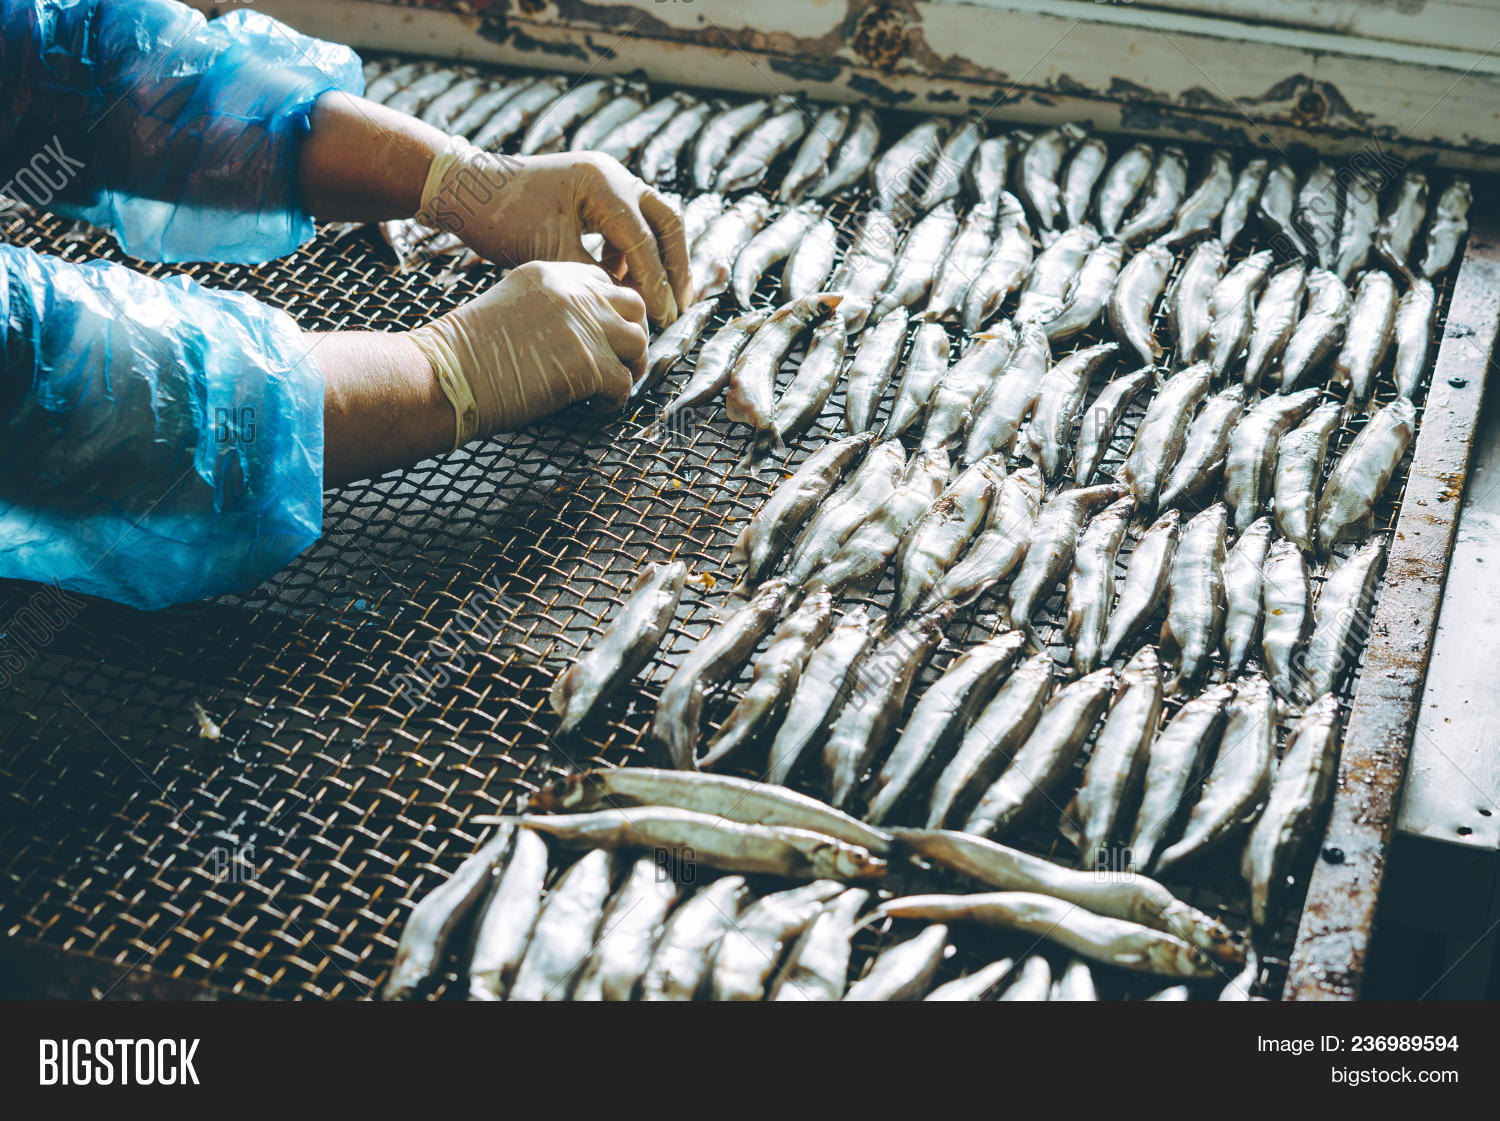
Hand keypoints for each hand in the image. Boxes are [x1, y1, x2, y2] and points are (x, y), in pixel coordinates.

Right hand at [405, 260, 647, 446]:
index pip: (604, 282)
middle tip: (623, 359)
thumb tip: (576, 334)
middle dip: (633, 332)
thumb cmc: (465, 352)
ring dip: (630, 367)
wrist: (447, 375)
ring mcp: (584, 327)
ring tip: (614, 384)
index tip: (609, 333)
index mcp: (551, 274)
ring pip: (638, 343)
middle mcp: (573, 293)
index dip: (612, 310)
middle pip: (633, 305)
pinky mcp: (589, 365)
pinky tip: (597, 407)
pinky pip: (624, 384)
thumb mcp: (508, 305)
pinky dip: (616, 401)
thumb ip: (547, 308)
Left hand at [416, 139, 690, 323]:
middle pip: (666, 221)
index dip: (657, 283)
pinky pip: (628, 223)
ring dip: (658, 260)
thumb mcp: (551, 255)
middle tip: (680, 306)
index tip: (665, 318)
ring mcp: (605, 179)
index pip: (644, 240)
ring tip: (661, 300)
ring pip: (652, 221)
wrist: (464, 191)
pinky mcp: (594, 192)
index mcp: (602, 183)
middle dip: (676, 266)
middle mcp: (612, 174)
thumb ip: (596, 280)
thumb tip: (632, 308)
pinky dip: (633, 254)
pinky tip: (625, 285)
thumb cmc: (501, 220)